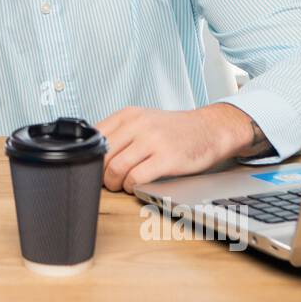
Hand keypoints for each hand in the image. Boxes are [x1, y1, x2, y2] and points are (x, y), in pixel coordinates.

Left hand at [95, 104, 250, 193]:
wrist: (210, 129)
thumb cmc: (175, 129)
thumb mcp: (143, 120)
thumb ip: (120, 131)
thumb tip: (94, 152)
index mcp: (128, 115)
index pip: (95, 136)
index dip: (91, 156)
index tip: (95, 166)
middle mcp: (138, 125)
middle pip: (102, 155)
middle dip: (101, 173)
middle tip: (108, 180)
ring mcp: (153, 141)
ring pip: (115, 168)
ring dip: (114, 183)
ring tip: (121, 184)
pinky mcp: (166, 159)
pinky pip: (136, 177)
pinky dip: (130, 187)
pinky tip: (135, 186)